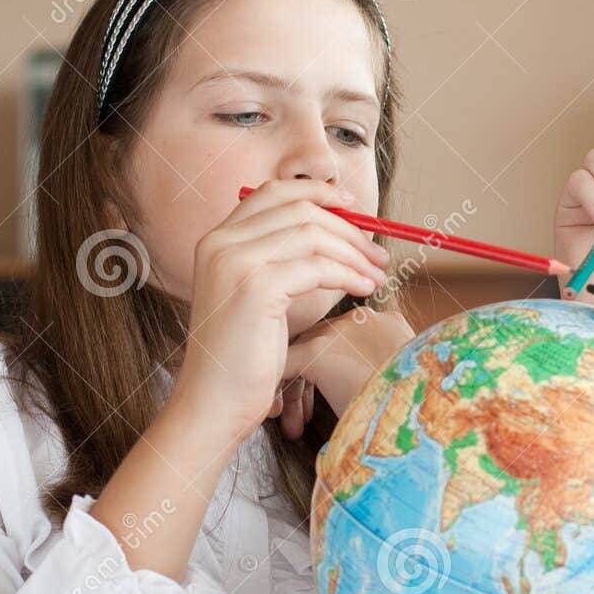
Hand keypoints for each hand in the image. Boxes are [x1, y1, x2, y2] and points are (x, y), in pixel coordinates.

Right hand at [167, 179, 390, 448]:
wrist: (214, 402)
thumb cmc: (243, 358)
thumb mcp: (258, 297)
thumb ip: (281, 260)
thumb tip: (340, 233)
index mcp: (217, 239)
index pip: (275, 192)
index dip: (319, 194)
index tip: (355, 211)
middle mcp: (220, 242)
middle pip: (300, 210)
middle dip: (349, 229)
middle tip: (379, 254)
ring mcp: (235, 262)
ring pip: (313, 234)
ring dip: (355, 254)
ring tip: (377, 277)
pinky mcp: (255, 287)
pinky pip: (318, 267)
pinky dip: (349, 275)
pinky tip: (364, 291)